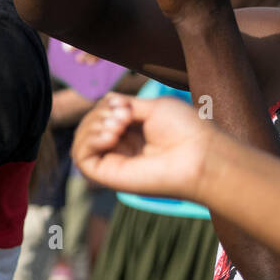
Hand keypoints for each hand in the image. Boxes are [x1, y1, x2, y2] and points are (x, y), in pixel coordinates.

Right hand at [71, 93, 212, 199]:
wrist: (199, 155)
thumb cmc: (185, 130)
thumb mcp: (153, 107)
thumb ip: (125, 105)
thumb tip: (105, 103)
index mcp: (133, 131)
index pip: (101, 113)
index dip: (106, 104)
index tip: (124, 104)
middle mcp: (121, 147)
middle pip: (89, 124)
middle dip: (100, 113)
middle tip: (124, 115)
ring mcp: (114, 162)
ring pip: (82, 140)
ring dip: (93, 125)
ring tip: (119, 125)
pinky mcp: (108, 176)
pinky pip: (81, 158)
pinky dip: (89, 141)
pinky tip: (110, 136)